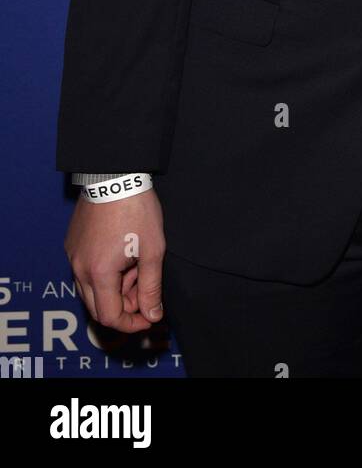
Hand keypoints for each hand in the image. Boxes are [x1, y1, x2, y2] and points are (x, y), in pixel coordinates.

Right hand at [64, 187, 165, 333]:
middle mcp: (79, 268)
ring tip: (135, 267)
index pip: (109, 316)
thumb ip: (151, 286)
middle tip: (145, 290)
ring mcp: (73, 256)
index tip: (148, 316)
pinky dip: (104, 274)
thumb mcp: (152, 249)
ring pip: (90, 290)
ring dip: (114, 289)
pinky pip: (84, 271)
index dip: (130, 323)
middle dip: (123, 306)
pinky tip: (122, 256)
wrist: (115, 175)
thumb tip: (152, 314)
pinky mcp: (72, 244)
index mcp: (99, 273)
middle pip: (97, 307)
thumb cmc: (136, 209)